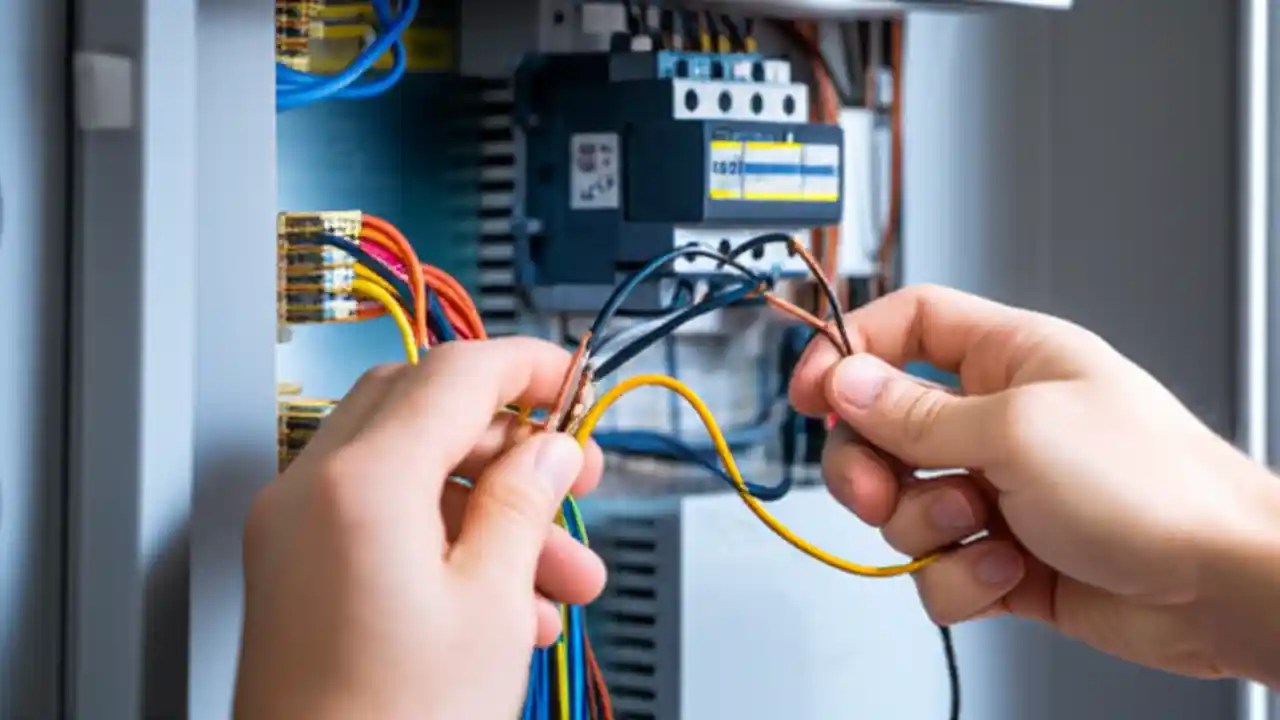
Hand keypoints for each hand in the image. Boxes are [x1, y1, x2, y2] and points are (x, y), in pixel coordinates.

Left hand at [235, 338, 605, 719]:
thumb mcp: (491, 604)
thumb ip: (524, 503)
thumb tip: (548, 449)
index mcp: (360, 484)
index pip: (456, 372)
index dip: (530, 366)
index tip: (574, 380)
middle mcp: (310, 492)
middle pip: (425, 408)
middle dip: (511, 437)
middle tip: (571, 473)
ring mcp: (294, 531)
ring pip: (410, 469)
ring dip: (491, 501)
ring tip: (561, 568)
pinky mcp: (297, 570)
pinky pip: (382, 518)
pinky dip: (448, 534)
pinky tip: (509, 599)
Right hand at [790, 285, 1279, 683]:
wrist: (1222, 585)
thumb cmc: (1153, 486)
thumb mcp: (1016, 430)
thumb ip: (915, 411)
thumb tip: (844, 383)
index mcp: (1007, 359)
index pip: (904, 326)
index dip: (849, 350)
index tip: (810, 391)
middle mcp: (995, 421)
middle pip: (880, 427)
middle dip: (868, 467)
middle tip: (878, 491)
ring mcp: (996, 491)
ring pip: (902, 507)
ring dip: (929, 528)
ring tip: (985, 529)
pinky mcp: (1000, 556)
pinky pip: (934, 569)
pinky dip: (961, 579)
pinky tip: (1010, 573)